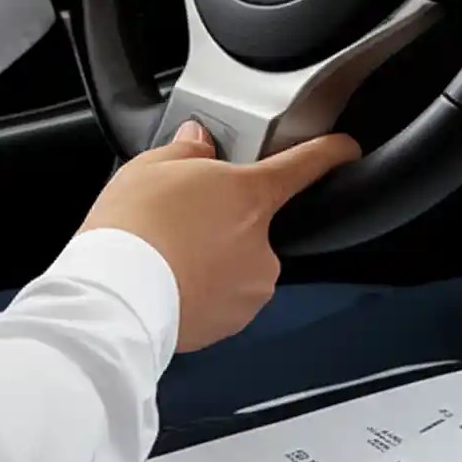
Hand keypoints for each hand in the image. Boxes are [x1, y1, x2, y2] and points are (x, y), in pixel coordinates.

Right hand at [80, 121, 360, 351]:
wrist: (117, 296)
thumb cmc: (132, 230)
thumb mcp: (151, 166)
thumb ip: (187, 149)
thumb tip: (199, 142)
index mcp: (250, 196)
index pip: (304, 166)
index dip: (329, 153)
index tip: (344, 149)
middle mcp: (262, 243)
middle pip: (255, 223)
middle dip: (224, 221)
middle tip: (180, 223)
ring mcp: (252, 285)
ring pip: (239, 264)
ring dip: (213, 259)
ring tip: (169, 257)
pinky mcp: (234, 320)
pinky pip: (225, 299)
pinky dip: (203, 291)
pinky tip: (172, 283)